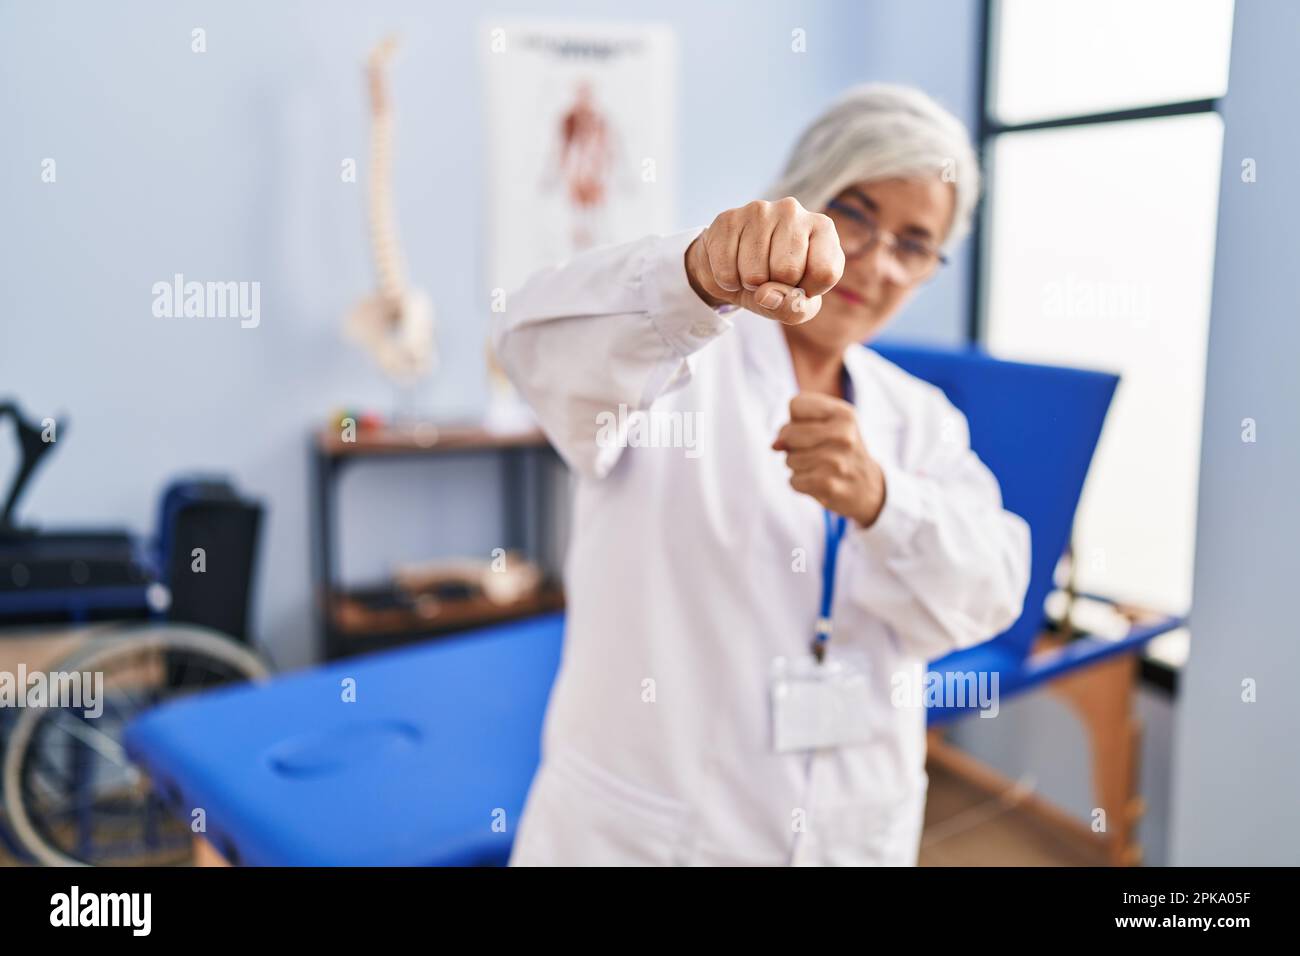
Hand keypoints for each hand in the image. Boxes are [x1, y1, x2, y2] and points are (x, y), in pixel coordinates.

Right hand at [685, 197, 844, 324]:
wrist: (734, 269)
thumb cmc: (776, 284)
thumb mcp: (797, 305)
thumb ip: (794, 308)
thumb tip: (765, 294)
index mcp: (822, 228)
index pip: (825, 272)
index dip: (809, 290)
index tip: (800, 283)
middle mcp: (793, 211)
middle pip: (788, 271)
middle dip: (776, 286)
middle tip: (771, 276)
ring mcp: (759, 212)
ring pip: (754, 274)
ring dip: (750, 285)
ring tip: (752, 271)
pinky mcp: (728, 220)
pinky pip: (726, 272)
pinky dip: (728, 281)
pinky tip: (734, 266)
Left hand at [772, 393, 885, 526]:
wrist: (867, 486)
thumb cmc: (838, 449)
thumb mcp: (826, 426)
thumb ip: (794, 426)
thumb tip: (776, 445)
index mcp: (844, 414)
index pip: (795, 405)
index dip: (796, 419)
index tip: (812, 428)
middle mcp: (844, 435)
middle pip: (789, 433)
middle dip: (792, 444)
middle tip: (812, 450)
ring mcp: (837, 462)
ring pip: (789, 460)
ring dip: (796, 465)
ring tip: (818, 466)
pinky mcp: (829, 486)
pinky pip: (793, 480)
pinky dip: (800, 482)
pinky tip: (818, 481)